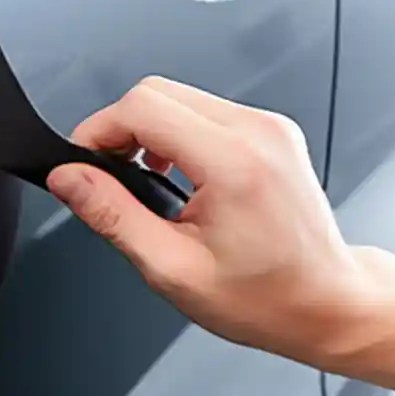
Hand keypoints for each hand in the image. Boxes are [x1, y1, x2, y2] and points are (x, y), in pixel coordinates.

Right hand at [45, 77, 368, 364]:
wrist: (326, 302)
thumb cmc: (264, 297)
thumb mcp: (170, 268)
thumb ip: (112, 215)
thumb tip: (69, 179)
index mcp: (234, 162)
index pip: (142, 107)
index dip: (97, 131)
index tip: (80, 164)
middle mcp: (257, 132)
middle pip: (156, 93)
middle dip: (118, 130)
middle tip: (105, 177)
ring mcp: (268, 127)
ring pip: (177, 98)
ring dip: (146, 133)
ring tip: (142, 183)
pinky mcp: (269, 132)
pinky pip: (202, 111)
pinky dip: (173, 136)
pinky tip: (172, 176)